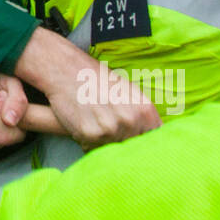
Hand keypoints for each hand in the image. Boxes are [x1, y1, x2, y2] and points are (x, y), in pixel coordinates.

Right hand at [16, 27, 160, 150]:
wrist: (66, 69)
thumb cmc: (97, 79)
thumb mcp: (127, 92)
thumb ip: (142, 116)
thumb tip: (152, 140)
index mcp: (144, 109)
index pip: (153, 142)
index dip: (145, 145)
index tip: (136, 144)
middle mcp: (131, 120)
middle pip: (131, 148)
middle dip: (121, 143)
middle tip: (108, 128)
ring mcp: (110, 128)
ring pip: (111, 150)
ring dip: (103, 143)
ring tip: (94, 123)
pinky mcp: (90, 134)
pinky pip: (93, 149)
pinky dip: (87, 142)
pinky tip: (83, 124)